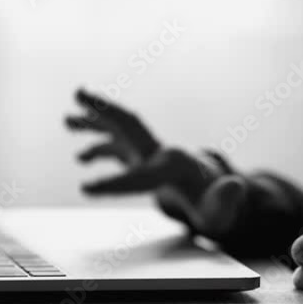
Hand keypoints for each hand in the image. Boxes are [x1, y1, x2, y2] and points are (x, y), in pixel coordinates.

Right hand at [65, 88, 247, 237]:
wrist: (216, 196)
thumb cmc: (214, 206)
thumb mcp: (221, 211)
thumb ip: (227, 199)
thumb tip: (237, 184)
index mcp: (174, 165)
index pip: (141, 173)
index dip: (114, 182)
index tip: (84, 189)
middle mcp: (159, 151)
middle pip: (129, 124)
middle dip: (104, 109)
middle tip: (79, 92)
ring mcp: (149, 151)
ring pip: (117, 129)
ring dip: (92, 121)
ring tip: (66, 119)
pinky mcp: (143, 157)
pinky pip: (116, 145)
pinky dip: (97, 146)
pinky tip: (81, 157)